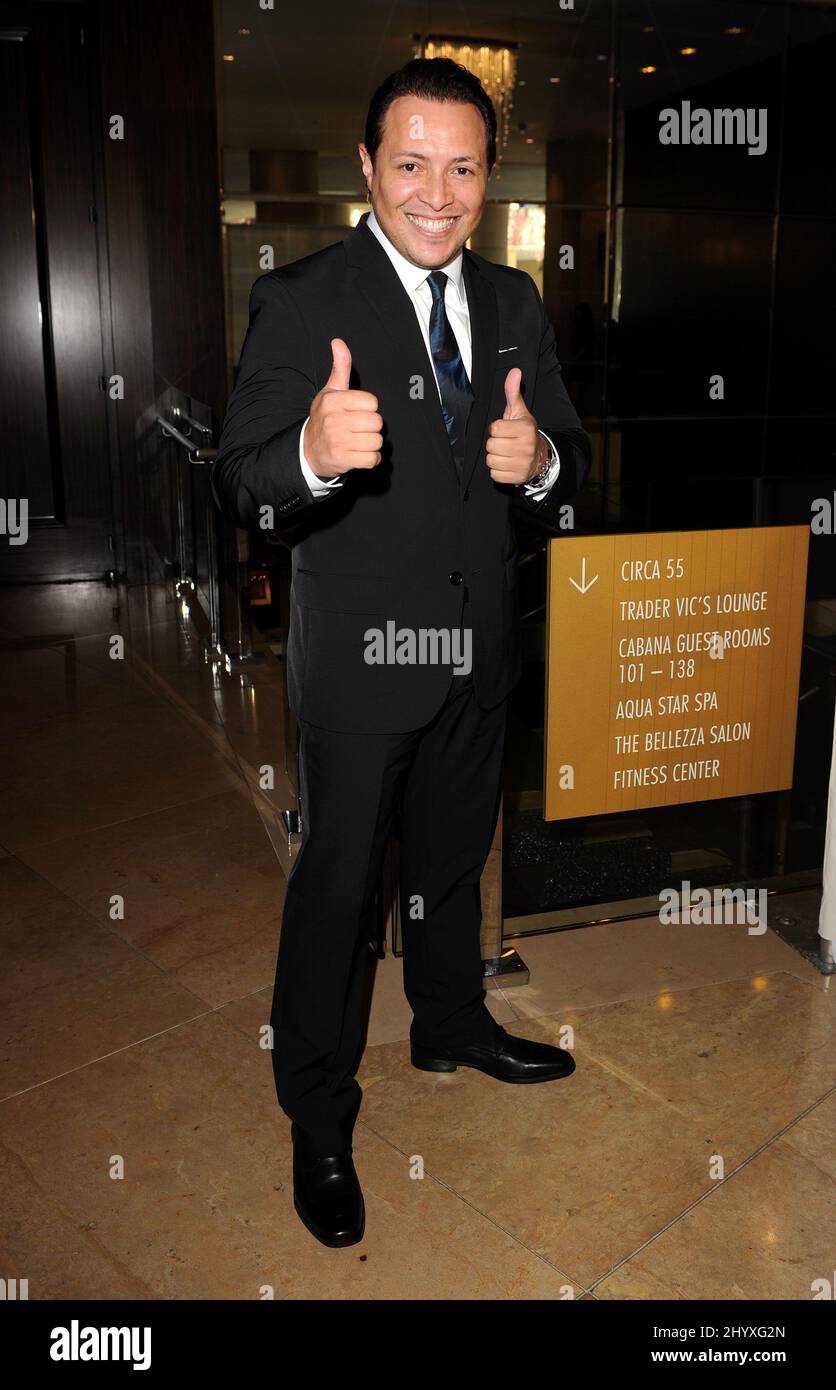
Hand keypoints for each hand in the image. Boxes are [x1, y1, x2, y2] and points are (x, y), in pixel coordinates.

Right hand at [304, 338, 382, 479]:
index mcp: (333, 400)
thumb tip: (338, 342)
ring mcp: (338, 441)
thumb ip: (340, 368)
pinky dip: (370, 459)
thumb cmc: (324, 418)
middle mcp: (334, 420)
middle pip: (377, 422)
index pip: (372, 402)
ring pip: (377, 441)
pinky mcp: (343, 459)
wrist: (308, 451)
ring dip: (371, 444)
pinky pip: (372, 459)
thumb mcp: (330, 391)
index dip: (368, 408)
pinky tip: (359, 454)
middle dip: (371, 427)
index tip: (356, 412)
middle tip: (358, 429)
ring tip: (357, 441)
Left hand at [486, 368, 544, 484]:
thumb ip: (513, 392)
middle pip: (491, 445)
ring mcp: (523, 464)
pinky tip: (507, 464)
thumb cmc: (524, 432)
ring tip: (505, 454)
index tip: (504, 430)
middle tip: (504, 443)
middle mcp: (526, 446)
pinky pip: (495, 475)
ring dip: (495, 458)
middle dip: (494, 444)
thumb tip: (514, 371)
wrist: (539, 457)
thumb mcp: (519, 411)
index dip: (496, 429)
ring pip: (491, 461)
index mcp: (525, 428)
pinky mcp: (518, 478)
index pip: (494, 429)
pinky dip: (498, 471)